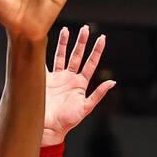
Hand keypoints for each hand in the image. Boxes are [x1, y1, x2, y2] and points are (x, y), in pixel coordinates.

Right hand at [43, 24, 114, 145]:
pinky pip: (45, 63)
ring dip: (65, 43)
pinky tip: (45, 43)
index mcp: (80, 84)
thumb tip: (112, 82)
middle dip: (82, 42)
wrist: (48, 127)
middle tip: (85, 28)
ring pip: (62, 56)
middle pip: (77, 55)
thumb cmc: (67, 121)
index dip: (96, 51)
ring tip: (67, 30)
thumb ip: (98, 94)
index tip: (102, 38)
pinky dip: (44, 53)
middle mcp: (69, 78)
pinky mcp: (44, 80)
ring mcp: (57, 77)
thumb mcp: (86, 108)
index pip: (91, 63)